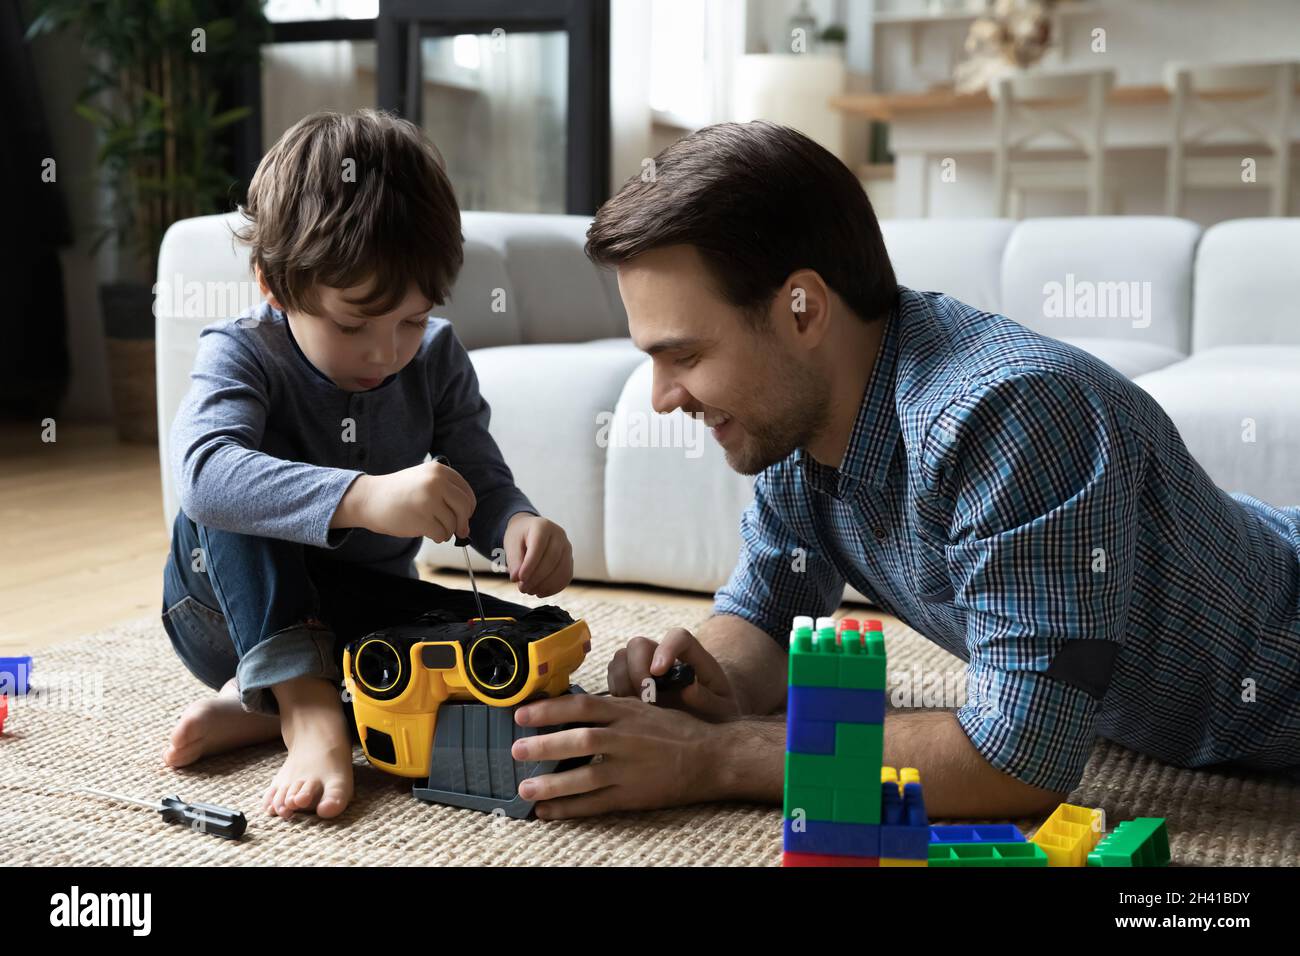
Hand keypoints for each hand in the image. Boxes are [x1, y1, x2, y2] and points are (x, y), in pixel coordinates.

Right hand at [341, 460, 475, 541]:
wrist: (370, 499)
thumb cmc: (399, 493)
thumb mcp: (424, 480)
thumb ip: (446, 495)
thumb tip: (466, 523)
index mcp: (439, 470)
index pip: (466, 492)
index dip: (468, 507)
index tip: (465, 515)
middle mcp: (436, 482)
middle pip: (465, 507)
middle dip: (463, 522)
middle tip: (460, 530)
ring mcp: (429, 500)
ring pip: (453, 523)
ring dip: (447, 531)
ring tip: (434, 527)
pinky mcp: (422, 519)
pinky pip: (442, 534)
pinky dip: (438, 537)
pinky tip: (427, 532)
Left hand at [503, 513, 572, 596]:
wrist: (531, 531)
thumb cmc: (520, 537)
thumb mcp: (511, 544)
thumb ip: (513, 559)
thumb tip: (516, 578)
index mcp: (543, 526)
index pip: (538, 547)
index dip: (530, 565)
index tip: (519, 579)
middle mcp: (559, 535)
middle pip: (552, 560)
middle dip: (536, 578)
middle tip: (522, 588)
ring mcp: (567, 547)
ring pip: (561, 570)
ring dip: (546, 585)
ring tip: (529, 591)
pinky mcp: (570, 559)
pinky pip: (566, 576)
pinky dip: (554, 587)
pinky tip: (540, 592)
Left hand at [511, 693, 730, 817]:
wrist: (712, 757)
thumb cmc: (676, 730)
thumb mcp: (644, 707)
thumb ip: (613, 708)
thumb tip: (573, 709)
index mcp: (627, 712)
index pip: (582, 706)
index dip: (550, 709)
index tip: (522, 713)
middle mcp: (626, 738)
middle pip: (579, 740)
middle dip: (545, 745)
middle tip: (516, 749)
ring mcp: (630, 769)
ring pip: (584, 776)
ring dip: (551, 783)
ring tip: (525, 787)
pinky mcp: (634, 795)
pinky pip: (596, 803)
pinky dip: (569, 808)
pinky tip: (547, 811)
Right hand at [607, 627, 742, 721]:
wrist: (706, 718)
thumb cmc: (717, 711)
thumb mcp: (724, 709)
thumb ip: (710, 699)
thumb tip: (688, 689)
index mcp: (692, 655)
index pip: (678, 637)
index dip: (666, 649)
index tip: (659, 672)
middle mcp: (663, 655)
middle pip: (639, 644)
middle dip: (637, 670)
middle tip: (646, 700)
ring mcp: (643, 665)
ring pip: (620, 659)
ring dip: (623, 683)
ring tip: (637, 709)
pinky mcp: (628, 680)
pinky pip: (611, 677)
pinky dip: (615, 693)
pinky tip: (628, 712)